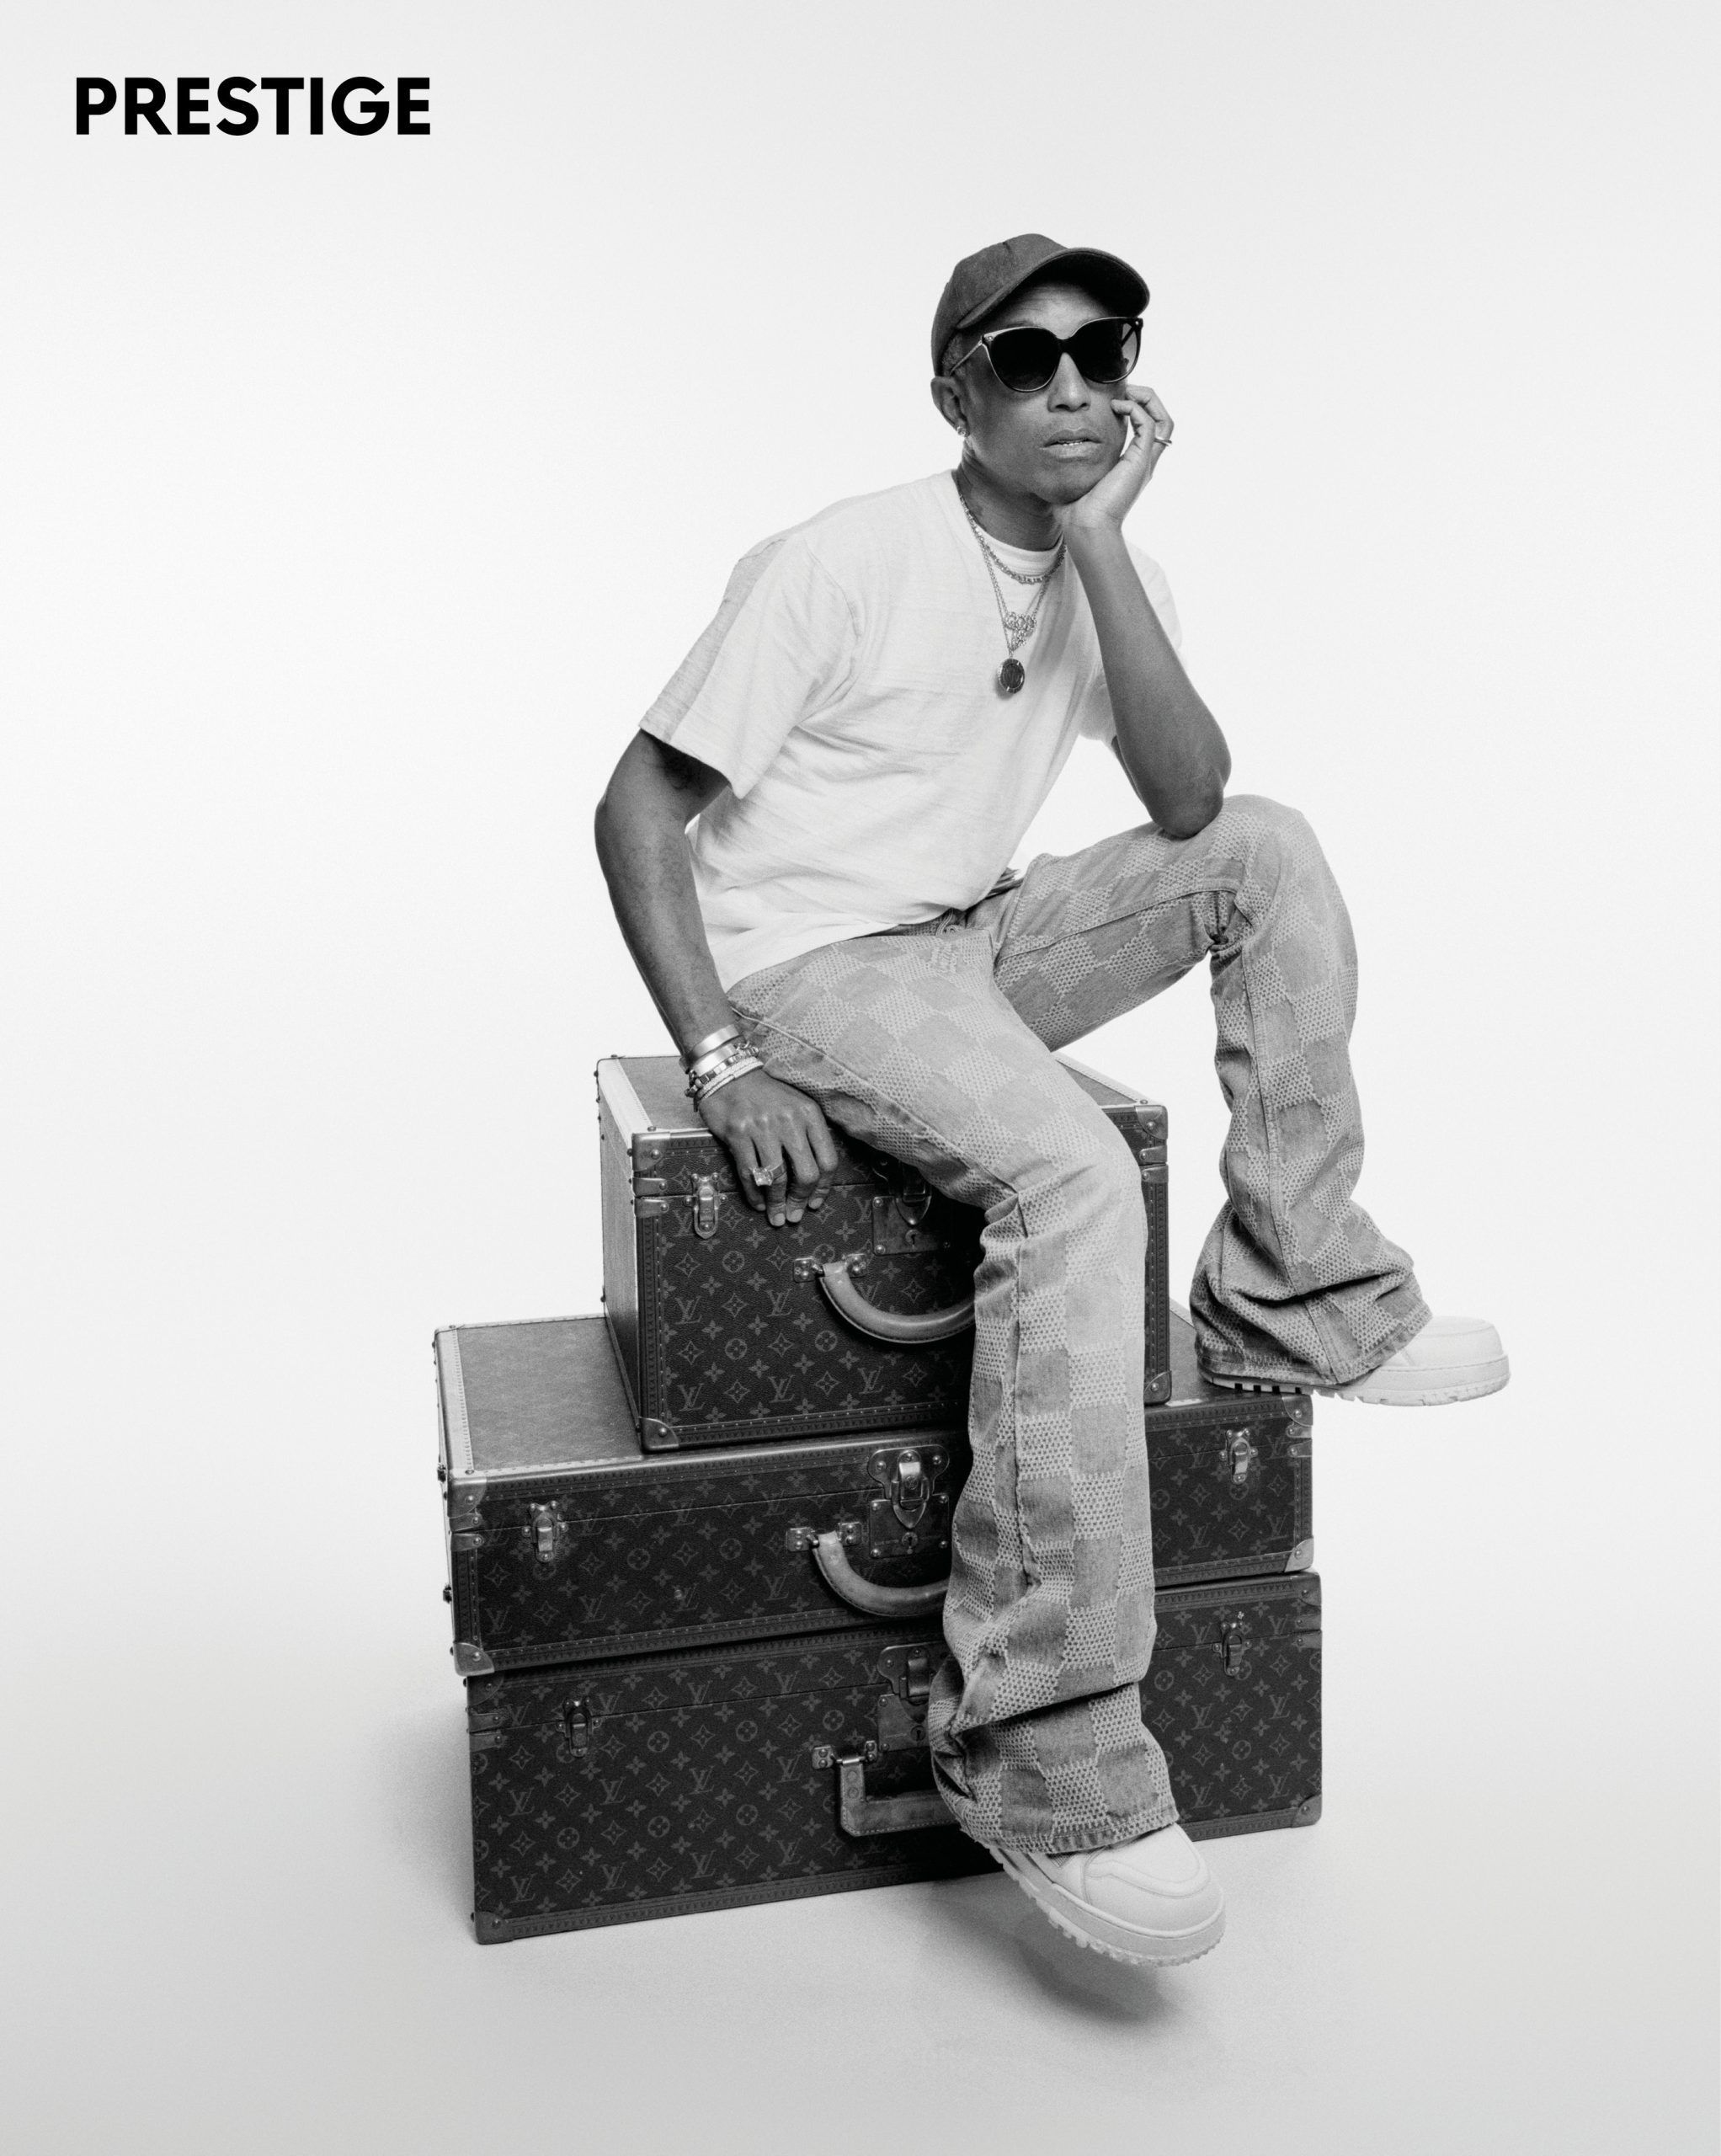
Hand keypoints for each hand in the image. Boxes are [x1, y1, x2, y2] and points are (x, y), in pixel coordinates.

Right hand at [697, 1067, 839, 1227]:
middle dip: (800, 1199)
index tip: (815, 1202)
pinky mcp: (738, 1134)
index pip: (827, 1160)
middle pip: (806, 1173)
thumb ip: (809, 1135)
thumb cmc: (765, 1094)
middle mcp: (790, 1120)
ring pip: (776, 1178)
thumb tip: (814, 1178)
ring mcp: (763, 1127)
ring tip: (776, 1215)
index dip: (823, 1188)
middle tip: (794, 1214)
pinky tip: (757, 1203)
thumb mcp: (797, 1106)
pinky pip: (749, 1173)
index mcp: (810, 1114)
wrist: (729, 1073)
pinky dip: (754, 1194)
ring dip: (776, 1203)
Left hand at [1062, 385, 1173, 540]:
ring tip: (1126, 393)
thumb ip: (1073, 463)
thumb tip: (1052, 455)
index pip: (1148, 429)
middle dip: (1147, 399)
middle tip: (1126, 389)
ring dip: (1148, 400)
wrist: (1085, 526)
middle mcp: (1143, 462)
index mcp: (1131, 465)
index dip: (1137, 408)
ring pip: (1165, 420)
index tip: (1115, 398)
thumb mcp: (1076, 477)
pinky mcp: (1139, 461)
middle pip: (1164, 422)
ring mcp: (1144, 462)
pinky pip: (1149, 424)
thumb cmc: (1076, 510)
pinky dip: (1136, 409)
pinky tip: (1116, 407)